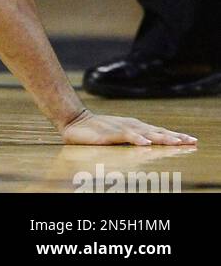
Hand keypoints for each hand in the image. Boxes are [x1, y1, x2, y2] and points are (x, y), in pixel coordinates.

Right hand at [61, 110, 196, 146]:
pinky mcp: (109, 133)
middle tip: (192, 141)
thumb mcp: (118, 136)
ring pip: (145, 133)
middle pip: (157, 132)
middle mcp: (131, 126)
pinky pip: (125, 136)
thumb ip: (132, 140)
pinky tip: (146, 142)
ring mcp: (121, 128)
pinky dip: (136, 138)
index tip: (192, 140)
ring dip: (161, 137)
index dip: (175, 136)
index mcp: (135, 127)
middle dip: (175, 137)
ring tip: (176, 142)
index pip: (159, 132)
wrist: (74, 121)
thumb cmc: (96, 131)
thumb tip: (151, 144)